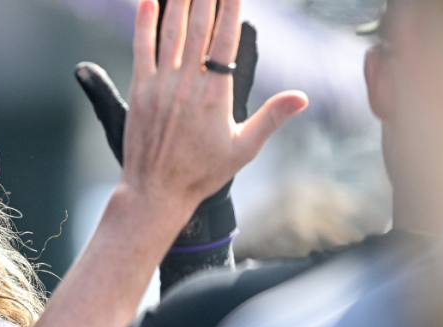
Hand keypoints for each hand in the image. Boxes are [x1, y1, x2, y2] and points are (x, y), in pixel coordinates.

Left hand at [115, 0, 305, 217]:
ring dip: (178, 1)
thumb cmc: (202, 173)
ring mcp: (162, 86)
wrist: (157, 191)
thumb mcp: (244, 148)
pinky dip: (144, 24)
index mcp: (216, 94)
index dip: (231, 8)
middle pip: (199, 27)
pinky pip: (142, 50)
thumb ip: (272, 117)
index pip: (226, 40)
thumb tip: (302, 97)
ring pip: (171, 33)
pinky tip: (148, 1)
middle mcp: (189, 84)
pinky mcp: (140, 92)